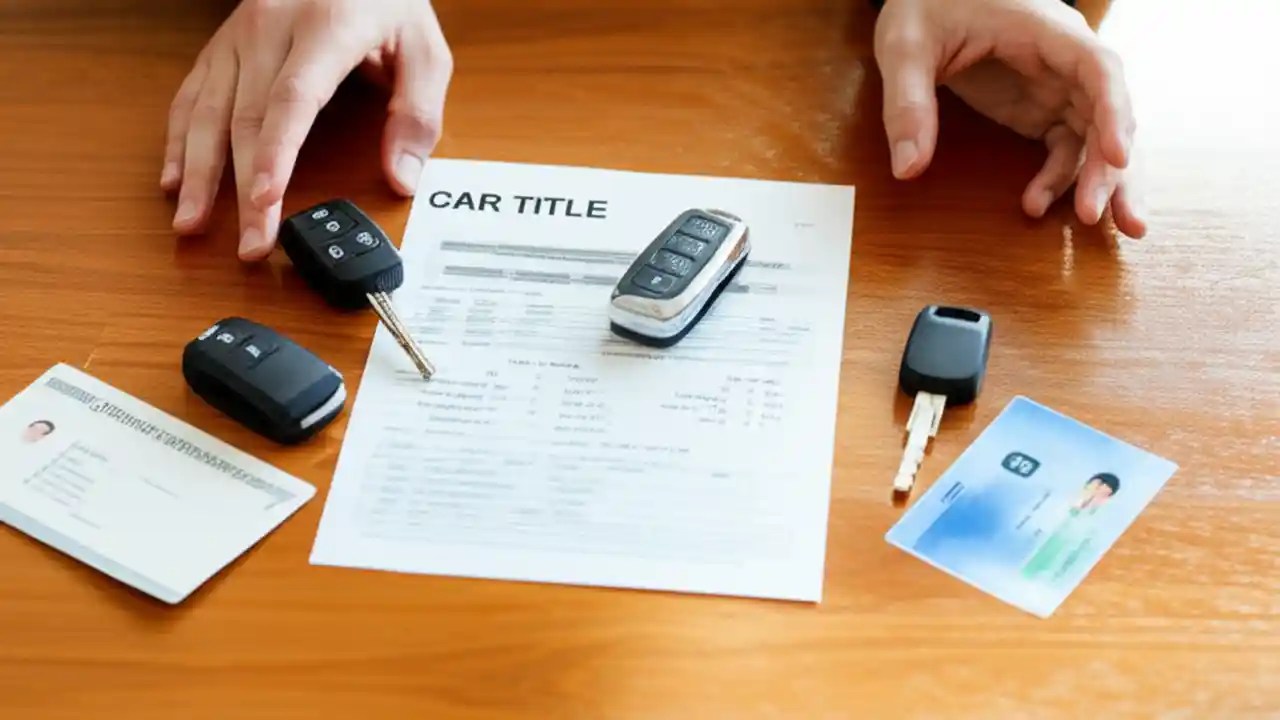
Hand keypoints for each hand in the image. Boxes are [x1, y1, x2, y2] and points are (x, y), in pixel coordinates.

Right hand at [161, 0, 452, 259]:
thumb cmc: (386, 0)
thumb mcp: (424, 48)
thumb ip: (416, 113)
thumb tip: (402, 177)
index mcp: (326, 26)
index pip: (293, 100)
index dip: (275, 155)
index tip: (264, 200)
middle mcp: (272, 26)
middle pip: (247, 118)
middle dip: (242, 189)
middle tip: (249, 244)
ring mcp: (239, 34)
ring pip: (207, 110)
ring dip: (198, 173)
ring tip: (191, 223)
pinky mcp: (223, 44)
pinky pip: (192, 94)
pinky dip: (180, 140)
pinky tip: (173, 180)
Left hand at [874, 0, 1144, 237]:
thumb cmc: (925, 2)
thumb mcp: (905, 46)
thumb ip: (907, 104)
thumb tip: (907, 168)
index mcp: (1044, 29)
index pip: (1097, 68)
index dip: (1114, 112)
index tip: (1117, 156)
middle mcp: (1063, 57)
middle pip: (1108, 110)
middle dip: (1115, 165)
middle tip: (1114, 218)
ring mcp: (1054, 85)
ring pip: (1095, 134)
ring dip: (1099, 180)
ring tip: (1094, 224)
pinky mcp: (1039, 107)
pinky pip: (1063, 145)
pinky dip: (1057, 177)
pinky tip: (1036, 205)